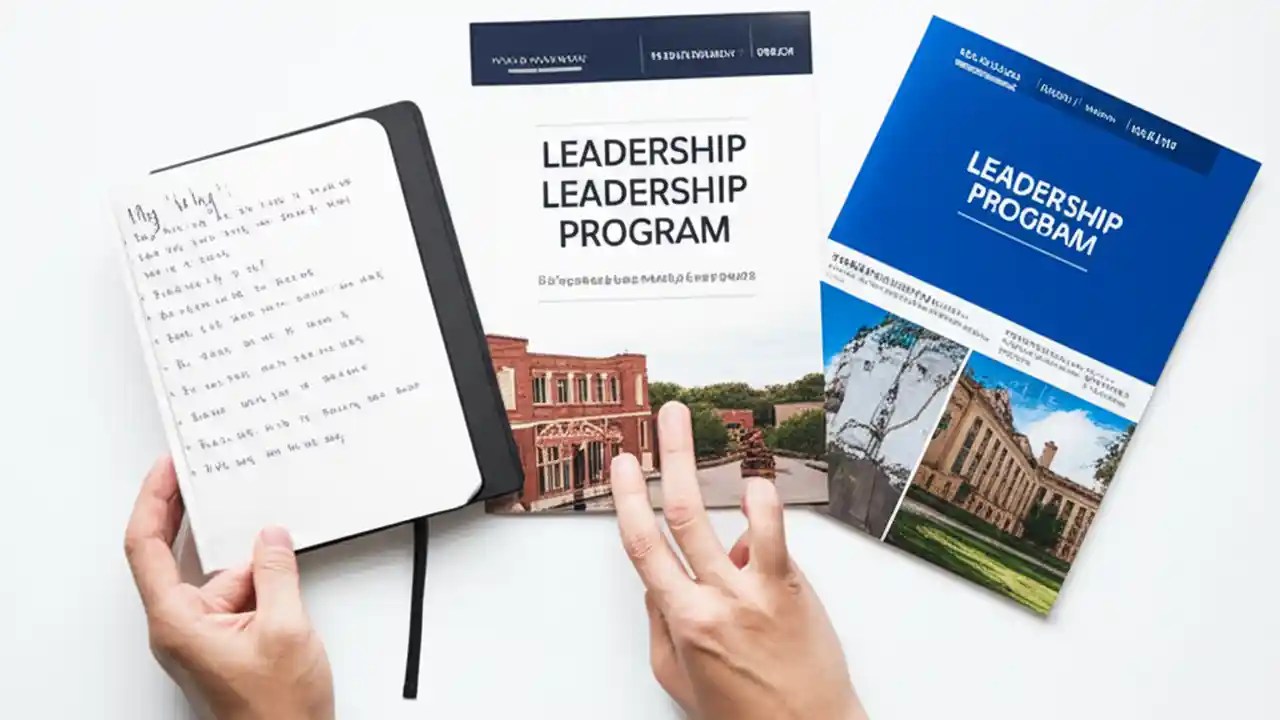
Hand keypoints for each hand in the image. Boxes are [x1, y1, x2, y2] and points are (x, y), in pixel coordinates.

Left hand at [124, 457, 333, 719]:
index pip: (146, 548)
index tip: (167, 470)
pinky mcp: (225, 641)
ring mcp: (202, 635)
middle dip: (189, 515)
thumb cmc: (276, 712)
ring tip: (272, 535)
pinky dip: (257, 577)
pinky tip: (280, 565)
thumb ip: (276, 574)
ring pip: (218, 575)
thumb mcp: (285, 629)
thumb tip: (271, 537)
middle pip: (174, 556)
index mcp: (178, 623)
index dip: (153, 501)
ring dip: (245, 556)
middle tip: (200, 473)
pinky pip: (235, 594)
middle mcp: (181, 627)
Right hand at [611, 403, 866, 719]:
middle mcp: (718, 599)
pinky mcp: (792, 588)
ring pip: (729, 516)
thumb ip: (661, 627)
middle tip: (667, 419)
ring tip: (714, 432)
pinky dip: (764, 506)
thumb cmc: (746, 715)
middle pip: (683, 515)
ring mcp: (758, 590)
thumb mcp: (678, 679)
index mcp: (684, 621)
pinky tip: (756, 486)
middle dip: (669, 459)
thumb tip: (656, 583)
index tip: (621, 466)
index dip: (628, 499)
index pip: (643, 547)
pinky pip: (776, 536)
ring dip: (718, 470)